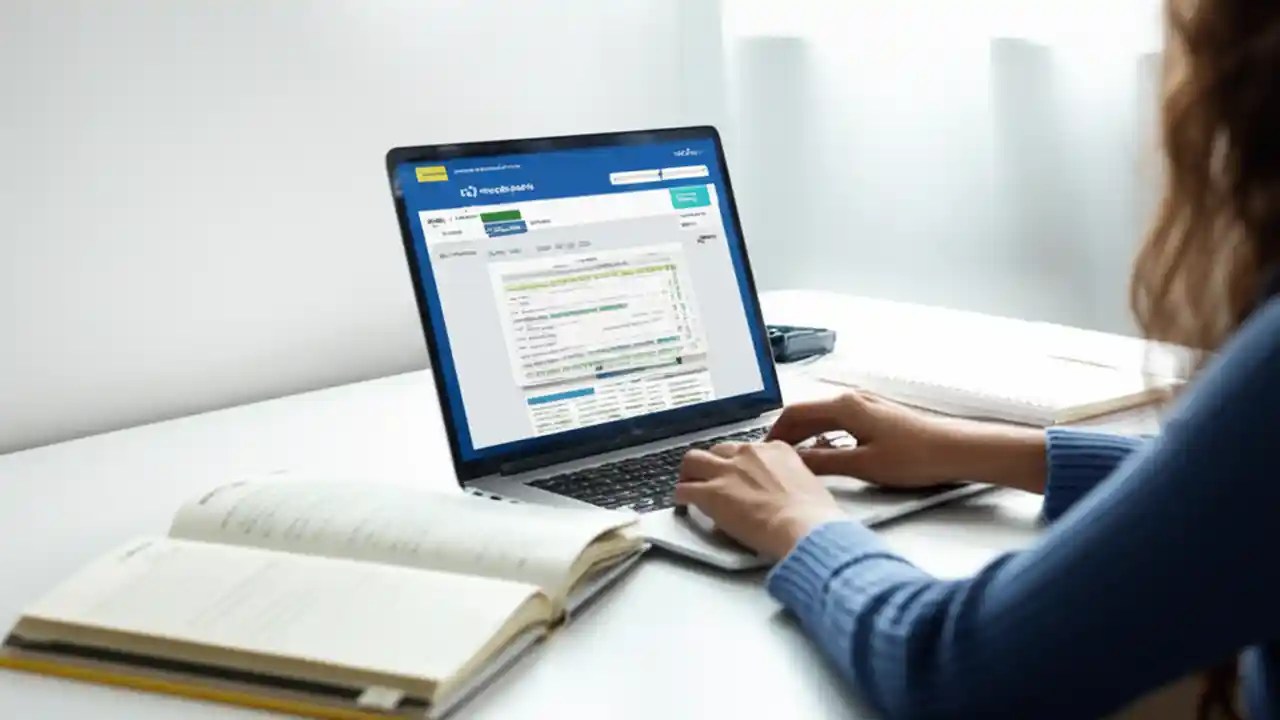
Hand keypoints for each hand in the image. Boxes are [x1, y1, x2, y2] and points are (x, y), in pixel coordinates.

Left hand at [675, 441, 846, 559]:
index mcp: (775, 449)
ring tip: (689, 486)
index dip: (739, 464)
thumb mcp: (808, 484)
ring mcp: (727, 471)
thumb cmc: (815, 514)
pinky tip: (683, 505)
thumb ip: (788, 482)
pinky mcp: (711, 493)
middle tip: (710, 479)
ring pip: (694, 460)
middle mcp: (748, 453)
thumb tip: (780, 495)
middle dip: (713, 464)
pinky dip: (681, 497)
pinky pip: (684, 490)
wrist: (804, 525)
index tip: (739, 476)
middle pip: (718, 450)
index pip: (747, 449)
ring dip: (690, 474)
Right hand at [767, 392, 1047, 492]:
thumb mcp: (862, 465)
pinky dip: (826, 437)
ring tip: (796, 461)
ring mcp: (868, 406)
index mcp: (844, 407)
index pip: (795, 413)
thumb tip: (792, 464)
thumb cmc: (915, 457)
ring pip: (824, 419)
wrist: (958, 450)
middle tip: (773, 458)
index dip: (775, 432)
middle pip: (808, 414)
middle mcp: (853, 400)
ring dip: (807, 437)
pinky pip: (841, 423)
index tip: (762, 451)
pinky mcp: (879, 416)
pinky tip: (829, 456)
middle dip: (788, 435)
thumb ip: (823, 463)